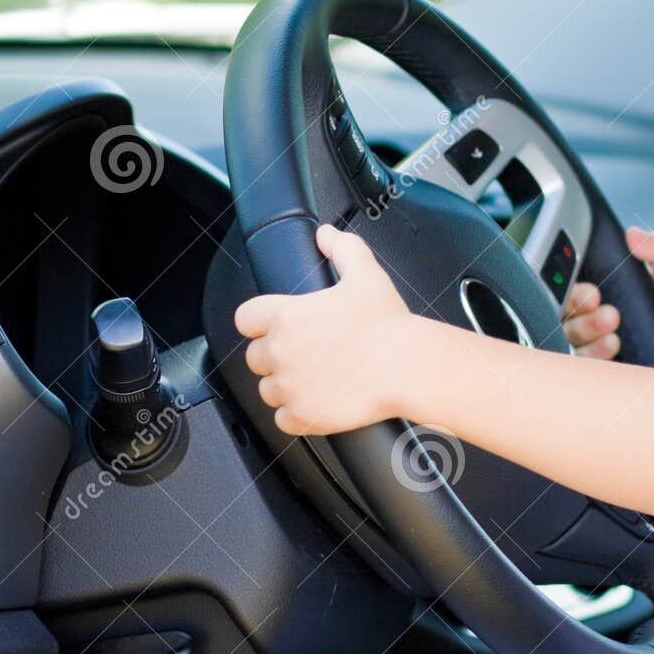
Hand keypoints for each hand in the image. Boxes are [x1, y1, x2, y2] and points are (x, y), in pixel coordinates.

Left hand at [235, 224, 414, 436]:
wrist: (408, 367)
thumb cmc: (388, 324)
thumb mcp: (366, 273)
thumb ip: (342, 248)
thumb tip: (326, 234)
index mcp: (284, 316)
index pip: (245, 319)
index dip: (260, 322)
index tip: (276, 326)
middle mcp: (280, 353)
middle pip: (255, 357)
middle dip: (276, 355)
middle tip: (306, 353)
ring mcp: (289, 388)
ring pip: (267, 389)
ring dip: (284, 385)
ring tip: (313, 378)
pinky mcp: (303, 416)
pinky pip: (282, 419)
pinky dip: (296, 414)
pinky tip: (316, 401)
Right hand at [562, 226, 653, 360]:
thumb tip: (634, 233)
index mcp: (610, 285)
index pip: (577, 282)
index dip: (578, 288)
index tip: (594, 294)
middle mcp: (596, 311)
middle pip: (567, 310)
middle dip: (582, 311)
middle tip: (610, 314)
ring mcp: (596, 338)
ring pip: (571, 335)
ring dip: (589, 333)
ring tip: (615, 336)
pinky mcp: (601, 362)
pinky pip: (582, 361)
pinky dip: (594, 355)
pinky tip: (613, 350)